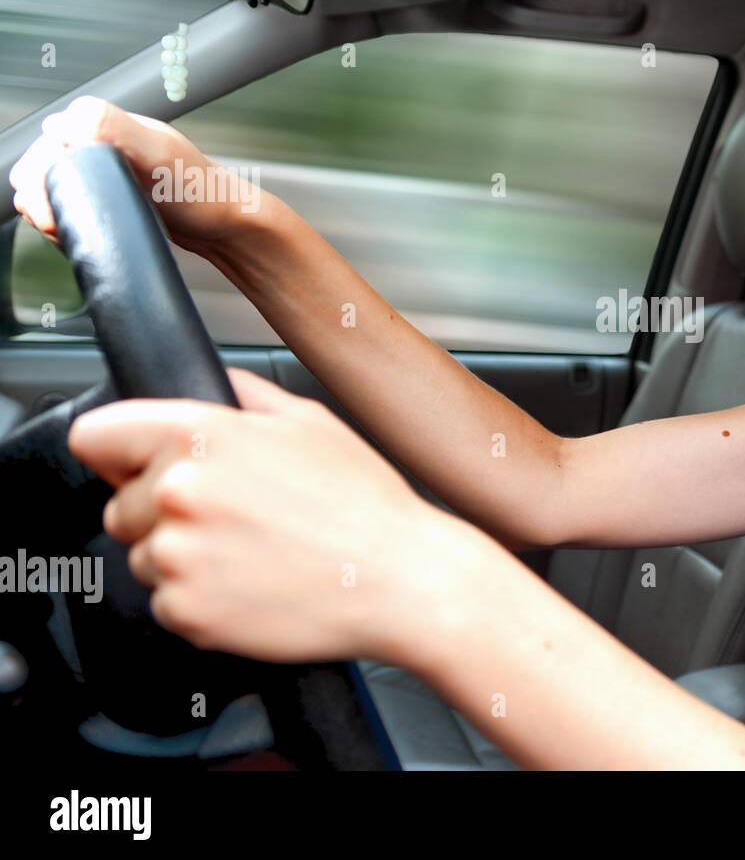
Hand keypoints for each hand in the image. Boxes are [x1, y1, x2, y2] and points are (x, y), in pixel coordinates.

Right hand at [8, 95, 263, 256]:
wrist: (227, 227)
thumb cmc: (203, 192)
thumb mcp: (158, 155)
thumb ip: (113, 128)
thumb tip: (65, 122)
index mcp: (104, 122)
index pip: (47, 143)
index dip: (40, 175)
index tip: (50, 205)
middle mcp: (101, 141)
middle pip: (42, 166)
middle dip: (41, 197)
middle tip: (58, 225)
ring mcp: (104, 169)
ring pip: (51, 188)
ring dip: (50, 211)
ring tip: (69, 232)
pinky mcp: (108, 195)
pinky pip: (71, 205)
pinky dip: (66, 221)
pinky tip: (80, 234)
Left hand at [68, 368, 443, 662]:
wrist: (400, 579)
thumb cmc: (365, 503)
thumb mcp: (310, 420)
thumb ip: (244, 393)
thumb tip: (211, 383)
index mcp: (198, 436)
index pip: (93, 437)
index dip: (119, 452)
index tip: (139, 466)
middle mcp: (175, 493)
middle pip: (118, 505)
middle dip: (161, 511)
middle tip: (232, 517)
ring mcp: (176, 557)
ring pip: (143, 557)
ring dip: (183, 557)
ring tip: (250, 552)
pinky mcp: (186, 612)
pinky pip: (167, 603)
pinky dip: (201, 599)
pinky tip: (253, 584)